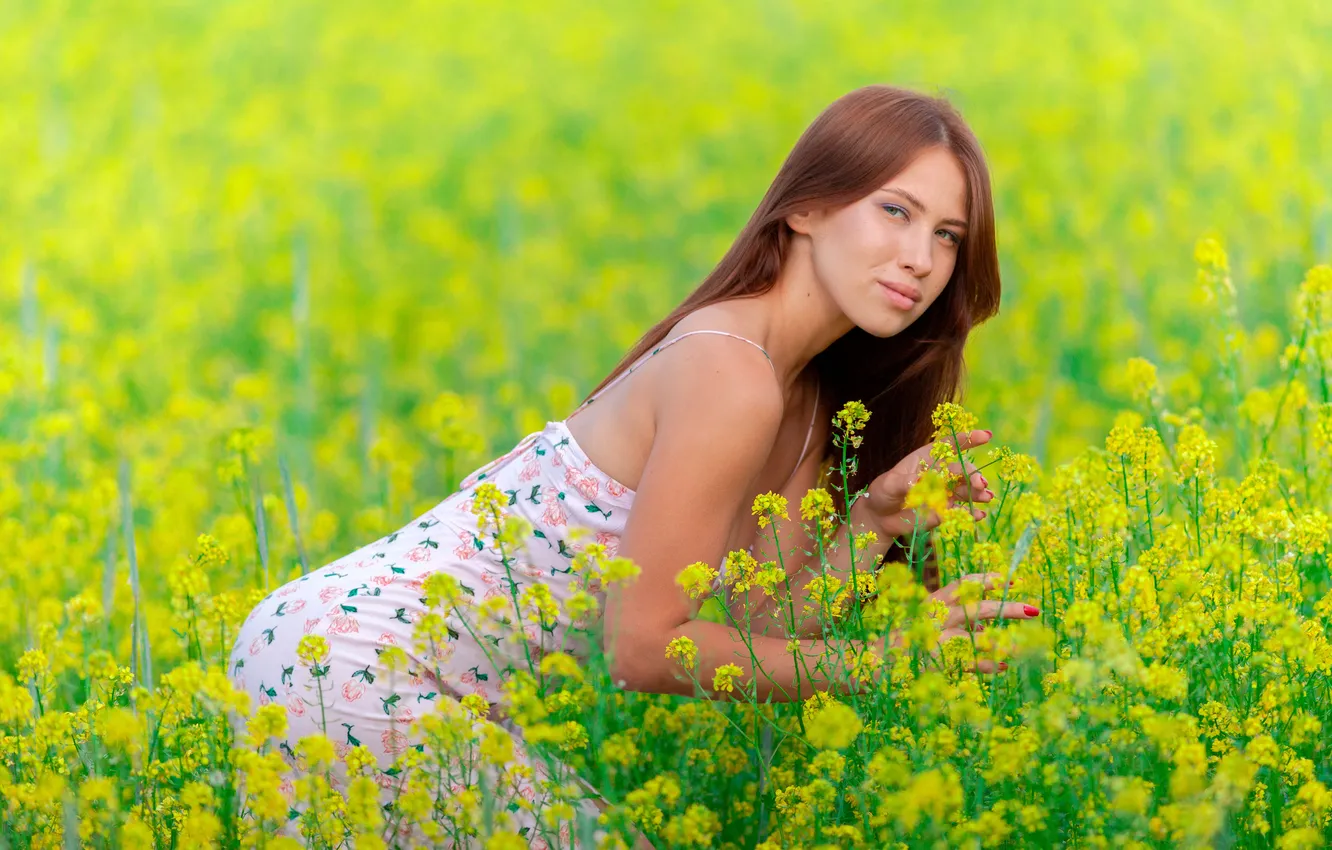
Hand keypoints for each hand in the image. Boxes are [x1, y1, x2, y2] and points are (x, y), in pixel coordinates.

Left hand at [860, 428, 993, 538]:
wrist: (881, 517)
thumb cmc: (883, 493)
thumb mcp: (889, 485)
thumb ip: (903, 482)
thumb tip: (916, 482)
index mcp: (927, 458)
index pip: (949, 445)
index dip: (967, 439)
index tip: (985, 436)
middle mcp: (940, 474)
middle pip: (961, 470)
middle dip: (973, 474)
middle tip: (981, 483)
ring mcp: (944, 492)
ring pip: (966, 490)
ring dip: (978, 493)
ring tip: (986, 497)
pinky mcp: (945, 511)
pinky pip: (962, 511)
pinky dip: (972, 513)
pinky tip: (979, 515)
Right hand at [890, 572, 1038, 673]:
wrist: (871, 660)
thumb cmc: (899, 639)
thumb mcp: (922, 621)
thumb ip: (950, 621)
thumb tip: (982, 630)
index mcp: (932, 602)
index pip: (961, 585)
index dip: (985, 580)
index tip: (1006, 579)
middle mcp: (936, 617)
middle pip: (978, 609)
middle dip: (1007, 608)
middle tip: (1033, 610)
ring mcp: (937, 639)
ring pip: (978, 638)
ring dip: (1004, 642)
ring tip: (1027, 645)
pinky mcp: (937, 661)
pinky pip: (969, 663)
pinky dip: (987, 664)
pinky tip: (1003, 666)